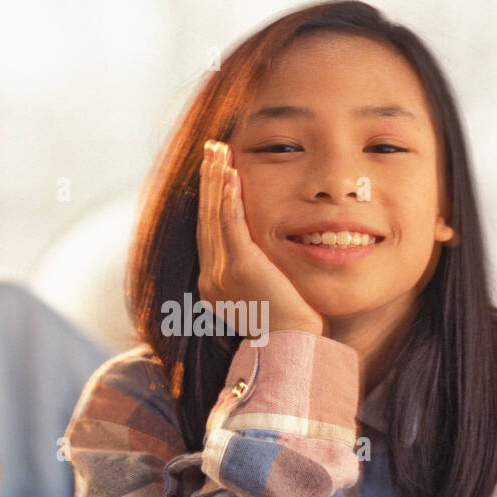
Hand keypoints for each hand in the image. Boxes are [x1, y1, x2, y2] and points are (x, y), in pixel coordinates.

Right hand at [197, 139, 326, 338]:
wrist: (291, 347)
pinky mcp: (238, 266)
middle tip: (211, 149)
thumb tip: (267, 257)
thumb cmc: (290, 327)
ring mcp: (221, 272)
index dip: (210, 198)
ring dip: (215, 179)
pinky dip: (227, 196)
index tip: (215, 171)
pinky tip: (229, 172)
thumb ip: (259, 273)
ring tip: (217, 150)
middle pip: (206, 217)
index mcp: (215, 284)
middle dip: (207, 180)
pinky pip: (229, 223)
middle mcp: (211, 277)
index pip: (210, 231)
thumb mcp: (267, 296)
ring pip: (214, 215)